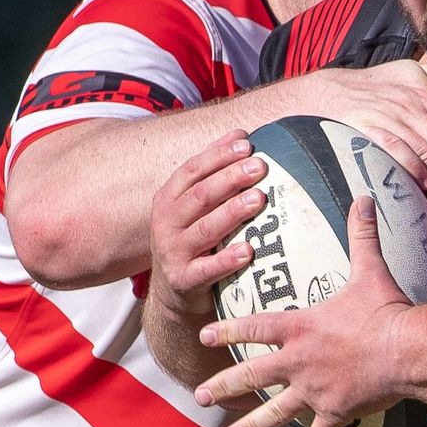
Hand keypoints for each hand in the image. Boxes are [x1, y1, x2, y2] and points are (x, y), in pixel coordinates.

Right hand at [147, 130, 267, 319]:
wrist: (174, 292)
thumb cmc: (193, 240)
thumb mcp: (194, 207)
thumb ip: (212, 174)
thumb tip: (241, 134)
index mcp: (168, 199)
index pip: (192, 170)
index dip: (218, 155)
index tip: (246, 144)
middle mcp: (166, 223)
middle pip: (201, 196)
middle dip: (231, 179)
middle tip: (260, 167)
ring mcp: (173, 253)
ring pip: (206, 229)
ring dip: (233, 213)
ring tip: (259, 199)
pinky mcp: (184, 281)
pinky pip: (207, 270)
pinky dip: (227, 260)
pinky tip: (248, 251)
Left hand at [196, 197, 412, 426]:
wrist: (407, 349)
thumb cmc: (387, 309)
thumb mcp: (371, 268)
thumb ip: (362, 233)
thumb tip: (365, 194)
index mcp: (301, 327)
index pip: (254, 327)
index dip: (228, 329)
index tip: (206, 333)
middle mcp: (299, 361)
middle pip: (252, 375)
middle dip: (223, 385)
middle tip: (200, 394)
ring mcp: (314, 390)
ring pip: (274, 411)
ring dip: (250, 425)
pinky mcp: (335, 411)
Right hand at [306, 61, 426, 209]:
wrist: (325, 93)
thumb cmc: (374, 88)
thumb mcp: (411, 74)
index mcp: (426, 95)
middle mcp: (412, 107)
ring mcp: (390, 120)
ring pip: (426, 153)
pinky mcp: (367, 133)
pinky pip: (394, 153)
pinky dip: (411, 170)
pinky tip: (426, 189)